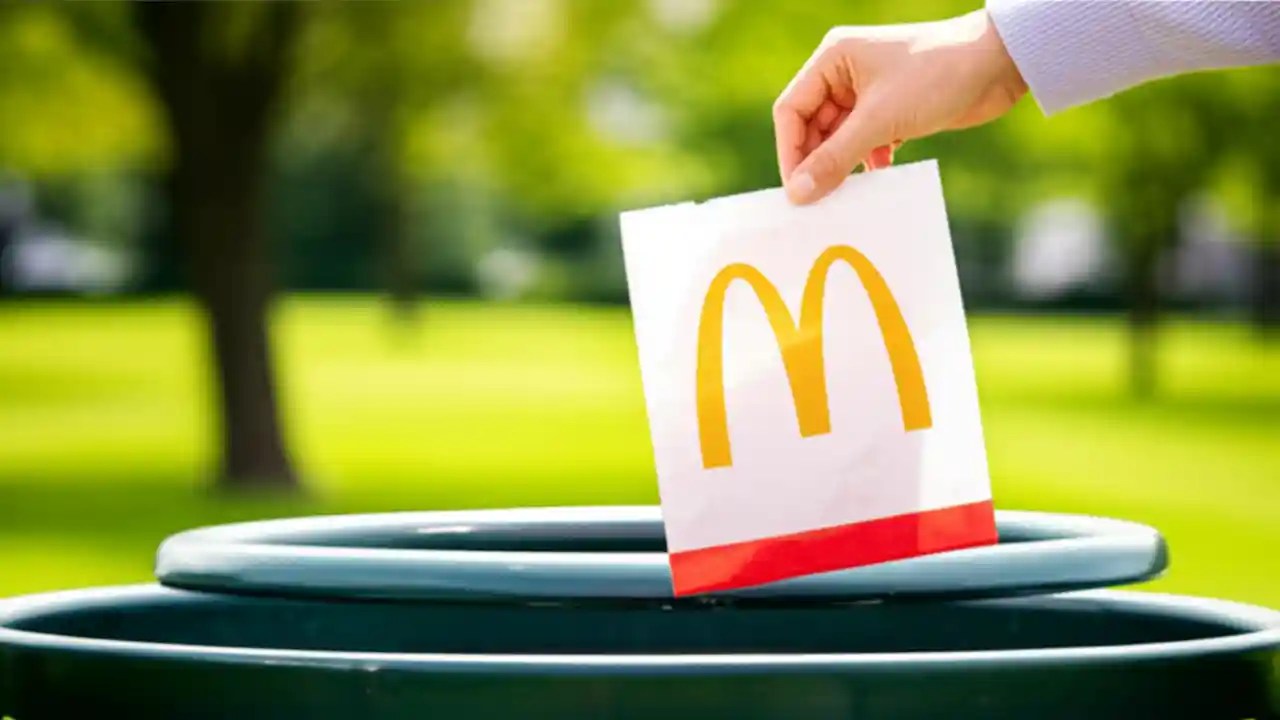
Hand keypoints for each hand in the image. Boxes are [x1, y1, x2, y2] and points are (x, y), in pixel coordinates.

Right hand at [773, 10, 1027, 203]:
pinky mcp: (893, 110)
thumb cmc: (937, 75)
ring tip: (845, 196)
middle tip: (817, 202)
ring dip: (841, 166)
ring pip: (839, 138)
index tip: (796, 191)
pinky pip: (865, 142)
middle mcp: (845, 74)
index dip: (789, 152)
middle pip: (812, 128)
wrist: (1000, 64)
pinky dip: (867, 161)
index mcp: (832, 60)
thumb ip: (834, 159)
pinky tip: (879, 176)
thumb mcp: (880, 121)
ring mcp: (869, 92)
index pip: (791, 111)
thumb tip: (797, 195)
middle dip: (815, 163)